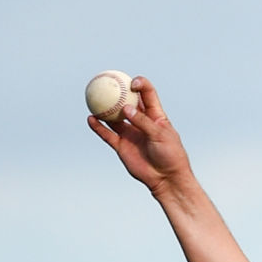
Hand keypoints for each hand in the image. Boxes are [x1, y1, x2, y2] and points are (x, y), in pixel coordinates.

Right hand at [87, 77, 191, 195]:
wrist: (166, 179)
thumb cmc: (170, 155)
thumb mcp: (160, 135)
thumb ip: (143, 122)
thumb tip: (126, 108)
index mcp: (154, 115)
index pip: (146, 93)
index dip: (140, 84)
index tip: (131, 83)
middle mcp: (140, 121)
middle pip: (126, 101)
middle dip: (117, 91)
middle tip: (107, 83)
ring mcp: (130, 133)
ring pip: (113, 117)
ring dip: (104, 108)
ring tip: (94, 99)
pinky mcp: (121, 146)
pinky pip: (107, 134)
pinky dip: (98, 127)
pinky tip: (91, 119)